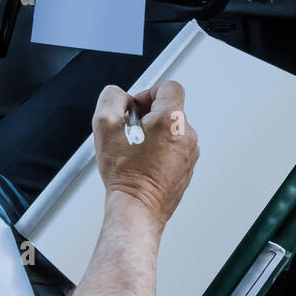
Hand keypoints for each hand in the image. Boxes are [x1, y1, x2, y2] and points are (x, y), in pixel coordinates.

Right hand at [92, 81, 197, 232]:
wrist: (137, 208)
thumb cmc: (126, 174)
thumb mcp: (105, 126)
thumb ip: (111, 99)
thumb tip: (120, 96)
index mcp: (172, 119)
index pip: (169, 87)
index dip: (147, 93)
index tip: (135, 108)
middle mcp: (187, 134)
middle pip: (169, 110)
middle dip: (148, 117)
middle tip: (129, 134)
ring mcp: (190, 152)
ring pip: (171, 131)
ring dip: (153, 135)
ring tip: (135, 152)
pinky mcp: (187, 167)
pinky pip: (174, 150)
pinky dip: (160, 152)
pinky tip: (143, 164)